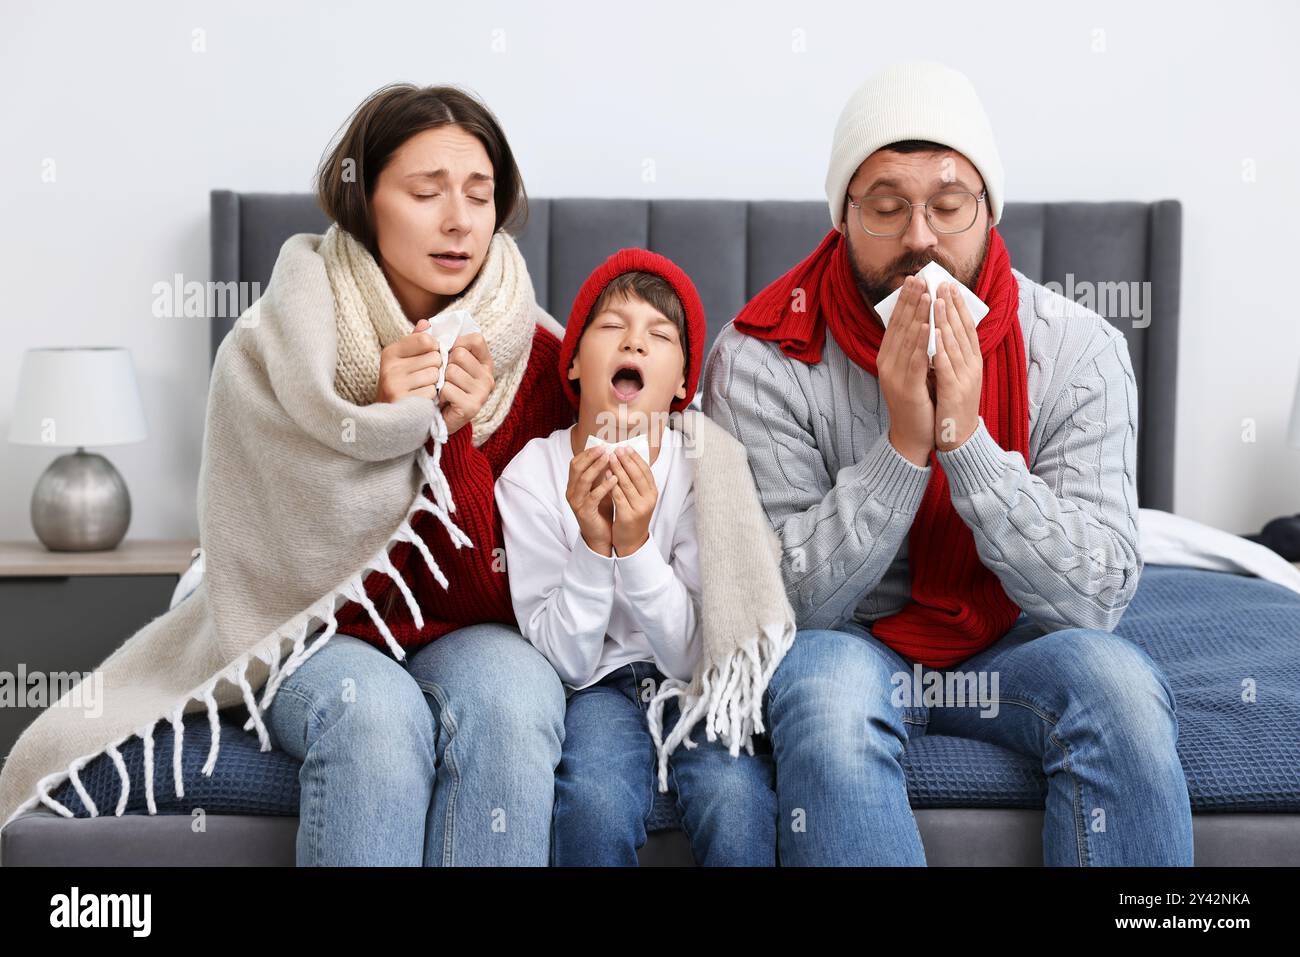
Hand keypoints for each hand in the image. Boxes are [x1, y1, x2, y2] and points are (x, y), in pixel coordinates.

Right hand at [375, 318, 442, 402]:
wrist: (390, 419)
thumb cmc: (403, 385)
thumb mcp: (406, 360)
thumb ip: (417, 341)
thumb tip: (426, 322)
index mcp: (390, 352)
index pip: (426, 339)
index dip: (434, 349)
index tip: (428, 359)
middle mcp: (389, 366)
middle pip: (434, 358)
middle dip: (435, 369)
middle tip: (424, 379)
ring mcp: (394, 384)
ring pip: (435, 375)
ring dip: (434, 384)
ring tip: (422, 389)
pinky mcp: (402, 401)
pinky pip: (432, 392)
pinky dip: (431, 398)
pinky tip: (422, 401)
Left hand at [439, 332, 494, 435]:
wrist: (435, 418)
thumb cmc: (438, 385)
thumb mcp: (437, 359)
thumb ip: (430, 340)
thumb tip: (423, 322)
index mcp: (484, 362)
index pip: (475, 338)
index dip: (457, 343)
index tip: (449, 354)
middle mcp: (488, 376)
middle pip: (460, 354)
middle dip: (445, 364)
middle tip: (444, 378)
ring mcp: (482, 393)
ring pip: (452, 371)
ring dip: (441, 381)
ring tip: (442, 390)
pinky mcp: (472, 407)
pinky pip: (448, 389)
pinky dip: (439, 395)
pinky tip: (442, 401)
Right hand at [566, 446, 616, 555]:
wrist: (601, 535)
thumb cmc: (602, 510)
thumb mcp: (601, 488)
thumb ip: (601, 474)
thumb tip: (610, 453)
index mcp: (574, 484)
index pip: (576, 462)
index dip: (588, 453)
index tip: (602, 445)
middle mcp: (572, 492)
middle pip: (577, 468)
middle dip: (591, 456)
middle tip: (605, 449)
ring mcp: (577, 502)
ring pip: (583, 479)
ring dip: (597, 467)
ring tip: (610, 459)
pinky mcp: (584, 512)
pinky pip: (593, 496)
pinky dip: (604, 486)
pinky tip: (615, 479)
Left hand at [608, 446, 656, 555]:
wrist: (632, 540)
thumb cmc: (634, 514)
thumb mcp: (640, 497)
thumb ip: (636, 481)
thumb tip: (629, 458)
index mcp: (653, 492)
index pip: (646, 471)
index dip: (636, 458)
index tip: (626, 447)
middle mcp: (649, 499)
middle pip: (637, 475)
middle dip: (626, 460)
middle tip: (617, 449)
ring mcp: (639, 508)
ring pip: (627, 484)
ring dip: (618, 469)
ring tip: (609, 458)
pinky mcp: (628, 515)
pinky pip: (618, 496)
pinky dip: (611, 484)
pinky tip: (605, 475)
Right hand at [876, 275, 935, 465]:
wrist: (912, 436)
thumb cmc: (916, 402)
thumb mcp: (912, 371)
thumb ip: (913, 349)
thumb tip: (922, 321)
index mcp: (887, 357)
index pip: (896, 324)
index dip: (905, 301)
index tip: (914, 280)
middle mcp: (887, 363)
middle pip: (899, 326)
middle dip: (910, 301)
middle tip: (919, 278)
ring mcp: (894, 375)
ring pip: (907, 339)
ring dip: (916, 314)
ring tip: (926, 294)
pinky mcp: (906, 387)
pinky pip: (914, 359)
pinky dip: (920, 340)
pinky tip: (926, 325)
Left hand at [932, 281, 982, 451]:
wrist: (959, 439)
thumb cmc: (952, 406)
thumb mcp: (954, 375)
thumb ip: (949, 355)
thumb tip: (939, 332)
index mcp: (972, 361)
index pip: (967, 327)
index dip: (959, 306)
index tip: (949, 285)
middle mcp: (972, 367)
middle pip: (963, 330)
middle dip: (952, 305)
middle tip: (943, 282)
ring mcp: (965, 379)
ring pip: (955, 344)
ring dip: (946, 320)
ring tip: (937, 299)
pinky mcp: (954, 392)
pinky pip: (946, 367)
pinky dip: (941, 348)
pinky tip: (934, 333)